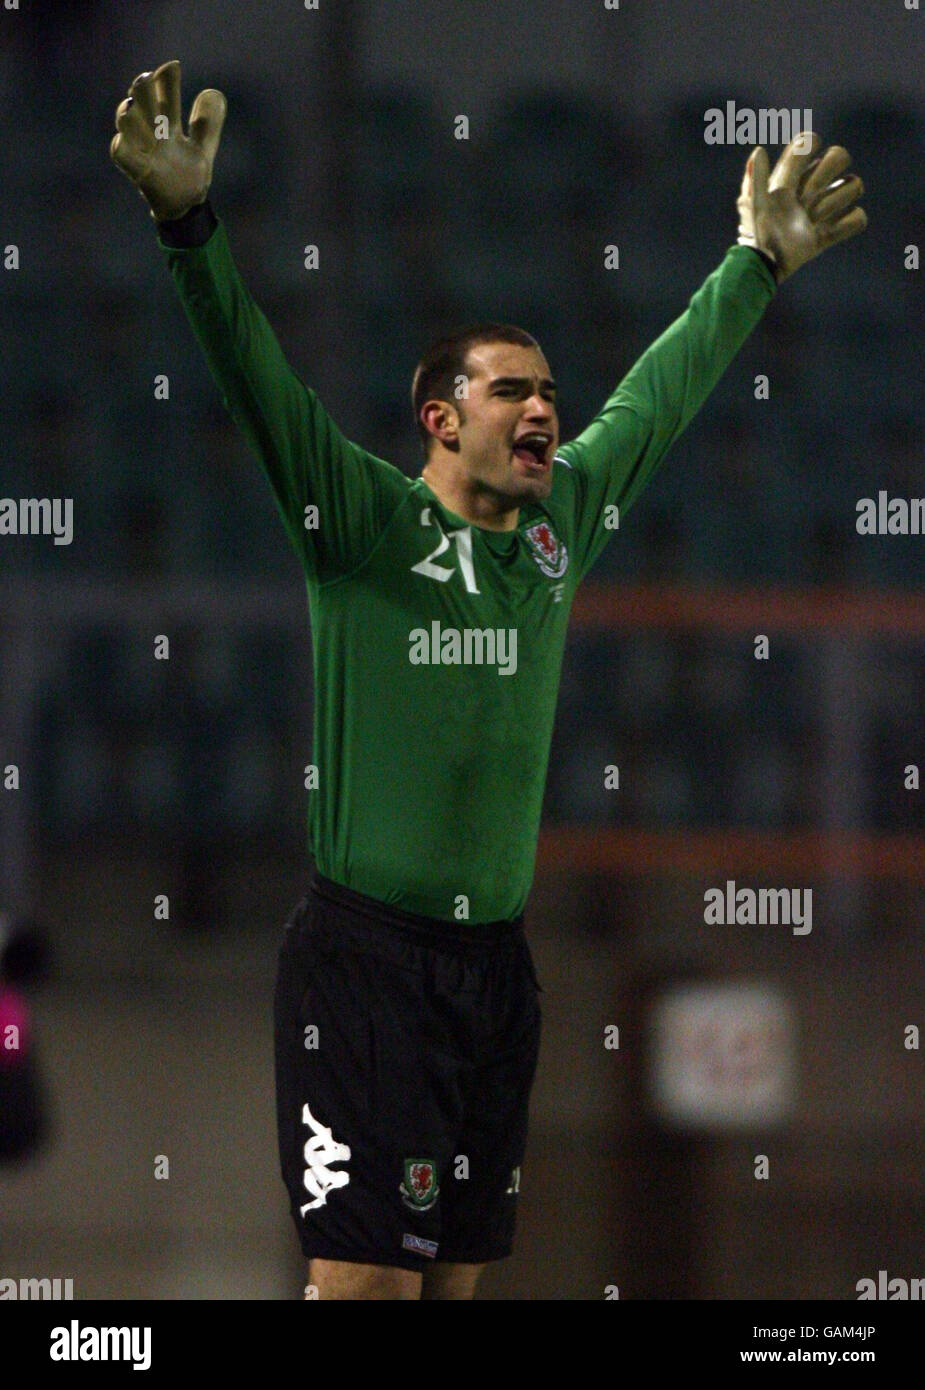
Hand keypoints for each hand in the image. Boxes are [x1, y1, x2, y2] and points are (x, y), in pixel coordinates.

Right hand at [110, 59, 226, 222]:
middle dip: (142, 91)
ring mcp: (143, 151)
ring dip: (127, 115)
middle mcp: (152, 133)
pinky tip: (121, 139)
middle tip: (146, 77)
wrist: (186, 208)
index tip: (172, 67)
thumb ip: (209, 123)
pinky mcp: (138, 172)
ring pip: (127, 127)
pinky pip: (122, 156)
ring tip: (130, 105)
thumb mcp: (204, 147)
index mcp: (168, 124)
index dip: (166, 81)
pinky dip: (120, 146)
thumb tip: (214, 92)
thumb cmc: (189, 175)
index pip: (164, 97)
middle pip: (143, 105)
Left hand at [736, 132, 866, 283]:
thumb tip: (759, 150)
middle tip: (805, 199)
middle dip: (824, 175)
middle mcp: (811, 186)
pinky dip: (848, 224)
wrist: (766, 266)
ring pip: (853, 184)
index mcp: (791, 175)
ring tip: (812, 219)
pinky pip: (858, 218)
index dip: (809, 147)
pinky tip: (824, 233)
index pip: (810, 142)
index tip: (796, 168)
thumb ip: (756, 178)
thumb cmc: (756, 232)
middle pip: (840, 155)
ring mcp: (824, 208)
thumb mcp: (753, 205)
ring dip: (834, 202)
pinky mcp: (831, 232)